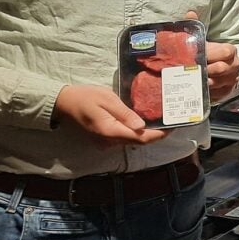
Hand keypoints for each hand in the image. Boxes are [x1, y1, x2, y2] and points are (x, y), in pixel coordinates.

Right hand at [53, 84, 168, 146]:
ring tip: (161, 119)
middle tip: (171, 120)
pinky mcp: (104, 138)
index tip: (173, 127)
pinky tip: (144, 120)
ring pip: (132, 141)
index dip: (159, 135)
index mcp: (111, 132)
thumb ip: (125, 114)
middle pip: (139, 142)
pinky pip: (125, 138)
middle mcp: (109, 141)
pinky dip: (136, 131)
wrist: (65, 103)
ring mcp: (106, 142)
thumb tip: (142, 127)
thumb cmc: (86, 97)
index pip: (141, 139)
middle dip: (156, 134)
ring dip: (147, 133)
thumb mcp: (107, 100)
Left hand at [185, 10, 238, 100]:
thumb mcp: (205, 40)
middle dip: (207, 70)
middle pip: (222, 69)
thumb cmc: (211, 53)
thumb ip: (197, 27)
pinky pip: (218, 94)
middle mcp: (234, 65)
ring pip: (219, 83)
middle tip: (193, 71)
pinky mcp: (227, 91)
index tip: (199, 56)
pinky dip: (207, 93)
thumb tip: (190, 13)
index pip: (226, 51)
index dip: (212, 54)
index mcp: (230, 51)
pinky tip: (198, 91)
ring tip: (194, 82)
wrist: (223, 67)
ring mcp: (231, 79)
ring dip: (206, 83)